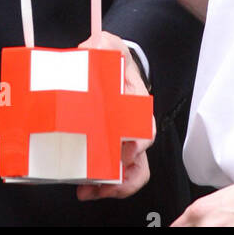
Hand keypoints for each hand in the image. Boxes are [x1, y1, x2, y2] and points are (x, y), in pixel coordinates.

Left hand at [75, 31, 155, 201]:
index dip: (136, 141)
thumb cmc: (110, 57)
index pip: (143, 124)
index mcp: (135, 98)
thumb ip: (100, 44)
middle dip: (124, 174)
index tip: (125, 150)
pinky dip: (109, 185)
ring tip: (92, 191)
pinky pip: (122, 173)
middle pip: (140, 155)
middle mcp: (136, 121)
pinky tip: (90, 188)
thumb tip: (90, 49)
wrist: (109, 62)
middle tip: (102, 181)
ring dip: (116, 186)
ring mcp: (128, 137)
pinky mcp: (116, 146)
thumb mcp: (106, 44)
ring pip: (134, 170)